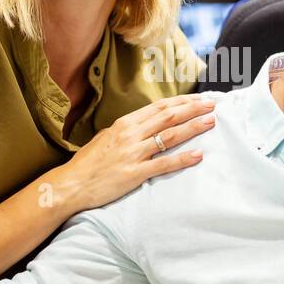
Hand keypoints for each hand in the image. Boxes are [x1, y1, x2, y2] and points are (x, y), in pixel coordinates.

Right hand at [59, 94, 216, 211]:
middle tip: (212, 105)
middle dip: (193, 109)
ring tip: (210, 122)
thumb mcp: (105, 138)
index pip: (159, 107)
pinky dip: (182, 159)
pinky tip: (198, 155)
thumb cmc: (87, 163)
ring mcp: (133, 153)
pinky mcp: (134, 173)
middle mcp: (131, 134)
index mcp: (124, 123)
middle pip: (168, 116)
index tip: (198, 98)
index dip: (181, 101)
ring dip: (193, 128)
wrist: (71, 184)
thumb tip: (140, 126)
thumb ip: (125, 131)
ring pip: (169, 136)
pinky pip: (163, 164)